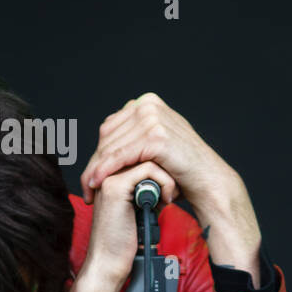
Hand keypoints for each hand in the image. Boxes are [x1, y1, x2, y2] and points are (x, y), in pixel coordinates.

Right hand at [78, 160, 176, 291]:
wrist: (108, 262)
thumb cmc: (123, 241)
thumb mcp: (137, 208)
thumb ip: (144, 189)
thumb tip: (165, 175)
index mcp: (109, 175)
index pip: (139, 153)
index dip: (159, 167)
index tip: (169, 187)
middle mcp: (106, 172)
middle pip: (143, 151)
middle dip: (164, 170)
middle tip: (171, 192)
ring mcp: (108, 177)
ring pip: (148, 158)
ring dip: (166, 178)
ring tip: (167, 199)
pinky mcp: (116, 187)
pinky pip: (149, 170)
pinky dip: (164, 184)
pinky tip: (164, 202)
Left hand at [80, 93, 262, 283]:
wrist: (206, 178)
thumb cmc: (181, 166)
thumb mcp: (155, 141)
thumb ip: (135, 133)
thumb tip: (107, 136)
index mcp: (146, 102)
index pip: (110, 127)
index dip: (97, 151)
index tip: (90, 172)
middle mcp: (148, 105)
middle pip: (108, 136)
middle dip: (94, 162)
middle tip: (85, 185)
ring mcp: (153, 119)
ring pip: (112, 147)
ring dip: (96, 170)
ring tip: (89, 189)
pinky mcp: (156, 137)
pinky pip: (121, 156)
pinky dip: (106, 170)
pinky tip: (97, 182)